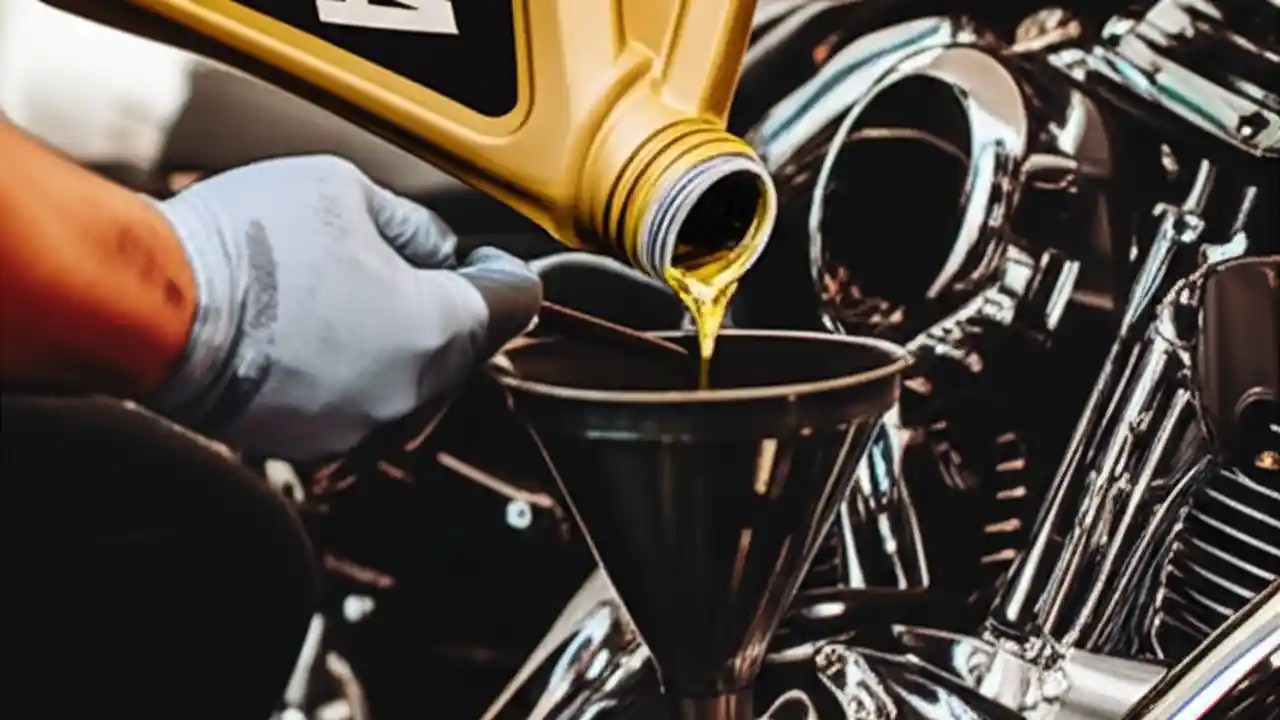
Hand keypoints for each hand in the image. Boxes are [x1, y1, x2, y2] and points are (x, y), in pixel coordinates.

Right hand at [148, 156, 539, 459]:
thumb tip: (436, 251)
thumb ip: (416, 226)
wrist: (157, 311)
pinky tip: (312, 339)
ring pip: (412, 382)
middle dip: (443, 307)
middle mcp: (414, 392)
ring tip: (341, 301)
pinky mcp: (319, 448)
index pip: (516, 302)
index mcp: (439, 327)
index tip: (482, 260)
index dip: (501, 271)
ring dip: (396, 346)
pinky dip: (351, 377)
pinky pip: (361, 408)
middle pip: (464, 347)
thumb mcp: (349, 192)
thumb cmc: (248, 245)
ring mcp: (366, 428)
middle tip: (398, 268)